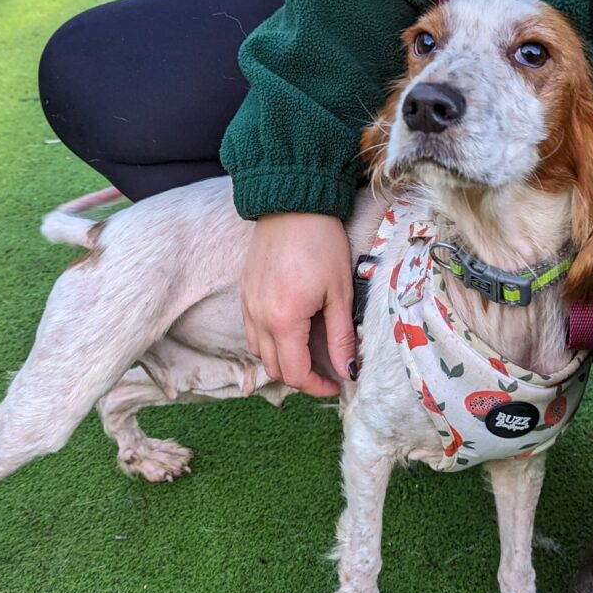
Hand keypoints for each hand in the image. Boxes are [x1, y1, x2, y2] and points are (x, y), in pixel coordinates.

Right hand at [241, 212, 355, 395]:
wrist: (292, 205)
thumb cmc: (321, 244)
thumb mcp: (340, 294)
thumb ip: (341, 337)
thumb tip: (349, 371)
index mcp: (284, 320)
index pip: (295, 373)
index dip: (317, 386)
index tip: (337, 385)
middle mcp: (258, 318)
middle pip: (274, 369)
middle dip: (301, 378)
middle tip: (327, 372)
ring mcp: (247, 306)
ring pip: (259, 353)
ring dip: (283, 361)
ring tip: (310, 353)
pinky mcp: (244, 294)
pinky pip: (252, 333)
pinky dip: (270, 343)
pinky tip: (291, 332)